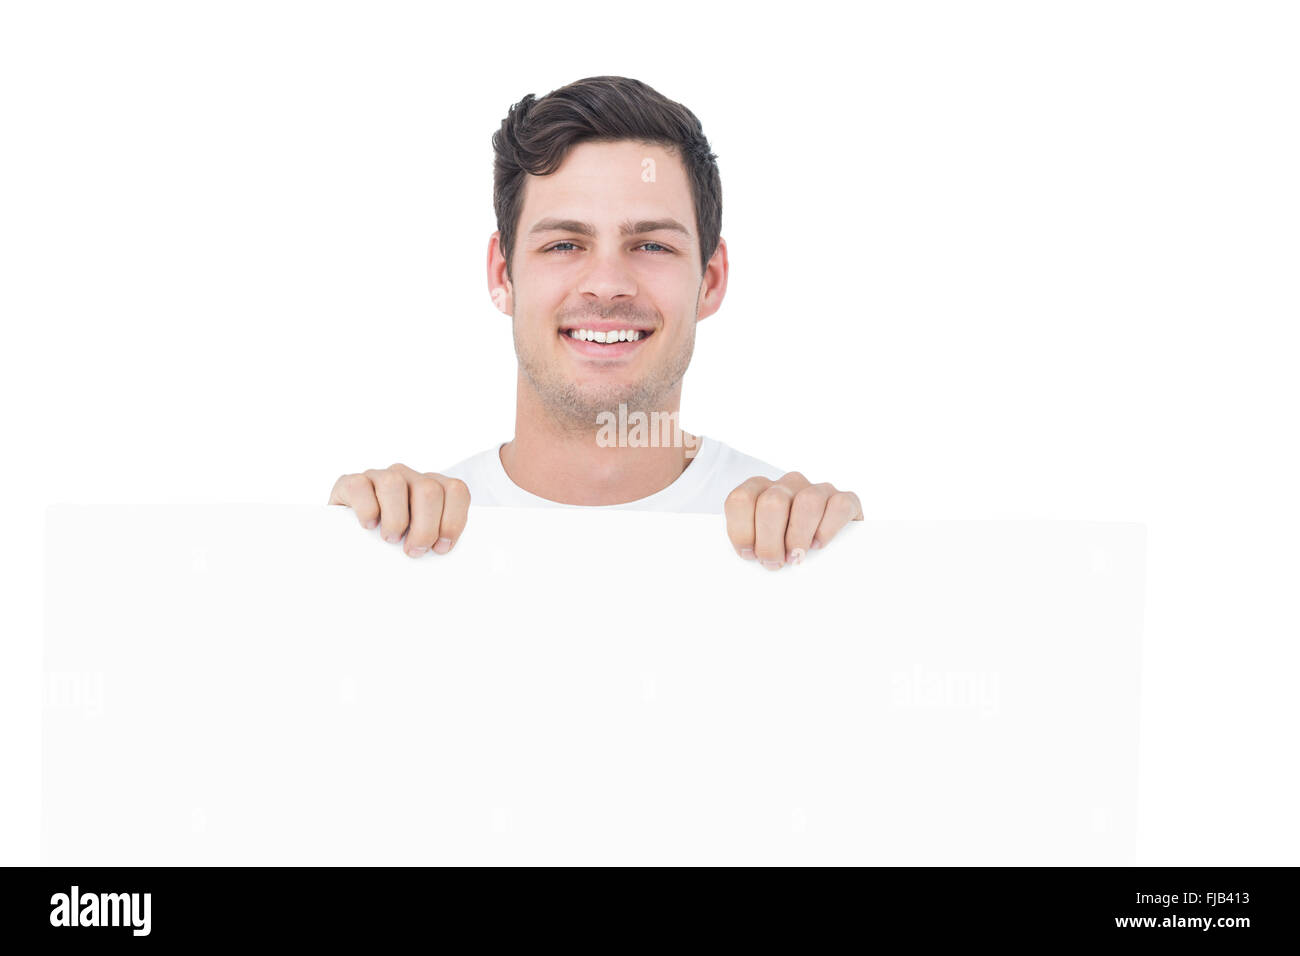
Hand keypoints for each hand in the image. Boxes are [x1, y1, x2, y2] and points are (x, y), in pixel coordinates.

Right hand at [327, 463, 469, 557]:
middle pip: (429, 490)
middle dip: (425, 528)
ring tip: (390, 539)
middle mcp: (408, 476)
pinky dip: (366, 510)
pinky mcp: (351, 482)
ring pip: (394, 483)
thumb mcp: (419, 540)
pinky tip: (369, 525)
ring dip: (395, 519)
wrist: (350, 541)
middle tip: (413, 550)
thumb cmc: (393, 545)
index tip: (440, 548)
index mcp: (432, 487)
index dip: (453, 521)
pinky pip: (360, 486)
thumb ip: (436, 539)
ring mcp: (379, 476)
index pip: (456, 490)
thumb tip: (442, 552)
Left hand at [724, 472, 862, 569]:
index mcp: (760, 490)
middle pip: (772, 502)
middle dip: (770, 540)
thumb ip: (751, 544)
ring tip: (795, 558)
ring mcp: (818, 489)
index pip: (741, 500)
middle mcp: (788, 484)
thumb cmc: (785, 548)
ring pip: (807, 502)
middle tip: (774, 563)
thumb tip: (750, 558)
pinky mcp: (847, 499)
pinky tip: (818, 545)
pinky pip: (839, 506)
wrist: (830, 551)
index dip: (741, 531)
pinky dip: (827, 529)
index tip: (748, 554)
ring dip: (798, 536)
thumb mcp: (761, 544)